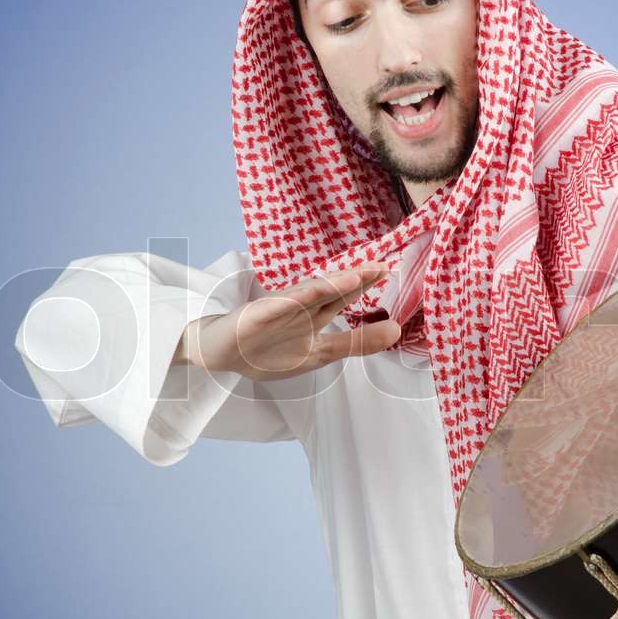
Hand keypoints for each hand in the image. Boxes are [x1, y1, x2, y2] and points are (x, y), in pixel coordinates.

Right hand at [184, 263, 400, 380]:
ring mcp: (277, 309)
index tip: (391, 270)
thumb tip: (397, 330)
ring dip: (331, 285)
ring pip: (307, 294)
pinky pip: (275, 307)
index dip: (367, 283)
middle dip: (356, 277)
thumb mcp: (320, 353)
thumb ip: (356, 342)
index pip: (345, 296)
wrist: (220, 353)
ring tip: (355, 277)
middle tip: (382, 265)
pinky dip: (292, 301)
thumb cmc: (268, 350)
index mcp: (314, 314)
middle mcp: (299, 306)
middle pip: (331, 289)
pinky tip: (308, 295)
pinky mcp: (256, 316)